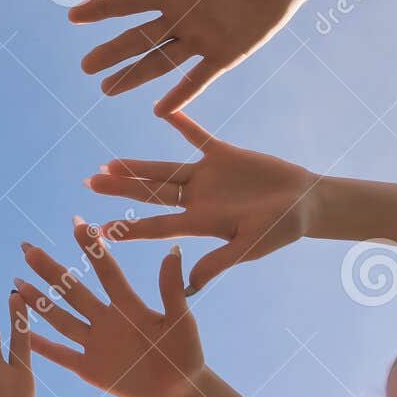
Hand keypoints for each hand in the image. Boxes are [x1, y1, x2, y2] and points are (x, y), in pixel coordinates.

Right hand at [15, 220, 204, 396]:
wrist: (180, 392)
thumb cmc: (185, 354)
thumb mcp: (181, 320)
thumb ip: (171, 289)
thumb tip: (173, 251)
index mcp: (128, 306)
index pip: (106, 271)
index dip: (92, 247)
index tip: (76, 222)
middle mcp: (107, 320)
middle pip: (72, 291)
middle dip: (50, 270)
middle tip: (28, 249)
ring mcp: (95, 344)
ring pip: (61, 318)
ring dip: (39, 302)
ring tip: (17, 283)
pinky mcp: (89, 369)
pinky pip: (60, 355)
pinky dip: (40, 345)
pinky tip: (22, 331)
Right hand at [71, 0, 306, 112]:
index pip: (128, 3)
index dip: (100, 9)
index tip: (73, 16)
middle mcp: (179, 17)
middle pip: (137, 39)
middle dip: (112, 53)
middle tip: (85, 67)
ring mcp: (200, 39)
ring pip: (159, 62)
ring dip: (134, 76)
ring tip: (107, 90)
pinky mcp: (224, 55)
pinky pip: (198, 78)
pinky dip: (181, 94)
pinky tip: (160, 111)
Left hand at [87, 112, 314, 292]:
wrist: (306, 203)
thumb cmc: (282, 230)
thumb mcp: (251, 247)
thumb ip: (220, 261)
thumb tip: (192, 284)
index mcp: (201, 222)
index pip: (157, 226)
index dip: (128, 228)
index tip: (100, 230)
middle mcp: (197, 200)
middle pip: (150, 194)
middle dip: (121, 189)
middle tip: (90, 182)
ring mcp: (207, 178)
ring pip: (164, 170)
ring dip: (137, 166)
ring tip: (108, 163)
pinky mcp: (222, 156)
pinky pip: (197, 137)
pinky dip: (182, 123)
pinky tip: (161, 111)